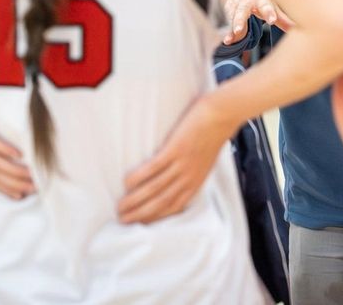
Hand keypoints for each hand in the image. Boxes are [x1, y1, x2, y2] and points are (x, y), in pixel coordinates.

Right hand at [118, 95, 235, 223]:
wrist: (222, 116)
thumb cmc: (212, 136)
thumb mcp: (204, 163)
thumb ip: (190, 175)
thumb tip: (173, 181)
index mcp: (195, 183)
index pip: (173, 208)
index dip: (155, 218)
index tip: (139, 225)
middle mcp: (188, 179)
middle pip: (161, 203)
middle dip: (140, 215)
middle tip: (122, 220)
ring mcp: (182, 165)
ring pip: (155, 189)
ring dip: (135, 200)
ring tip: (120, 207)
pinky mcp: (176, 150)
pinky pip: (154, 168)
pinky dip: (139, 177)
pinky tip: (127, 182)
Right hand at [220, 0, 294, 44]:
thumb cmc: (261, 0)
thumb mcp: (272, 7)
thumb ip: (283, 19)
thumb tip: (300, 29)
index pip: (265, 4)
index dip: (269, 12)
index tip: (272, 20)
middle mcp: (245, 0)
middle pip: (242, 9)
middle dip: (239, 19)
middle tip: (238, 30)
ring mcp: (233, 4)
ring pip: (230, 16)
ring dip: (229, 27)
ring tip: (229, 39)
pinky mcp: (224, 8)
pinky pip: (222, 20)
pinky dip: (223, 30)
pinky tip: (225, 40)